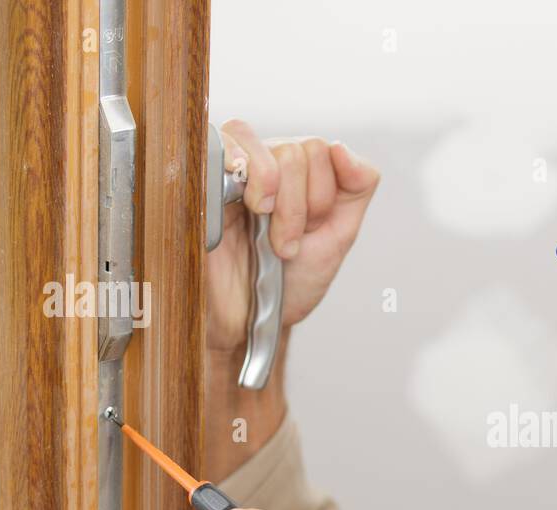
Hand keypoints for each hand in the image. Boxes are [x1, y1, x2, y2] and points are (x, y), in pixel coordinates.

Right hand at [206, 119, 380, 354]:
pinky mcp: (201, 177)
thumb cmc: (287, 282)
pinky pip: (225, 142)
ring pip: (272, 151)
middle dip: (302, 209)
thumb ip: (356, 188)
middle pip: (300, 151)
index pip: (325, 151)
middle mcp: (264, 162)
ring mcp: (232, 167)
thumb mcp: (338, 236)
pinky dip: (247, 173)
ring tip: (268, 239)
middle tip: (285, 246)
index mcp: (298, 171)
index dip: (324, 198)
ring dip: (281, 205)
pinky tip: (249, 207)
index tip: (310, 235)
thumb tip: (341, 147)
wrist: (247, 319)